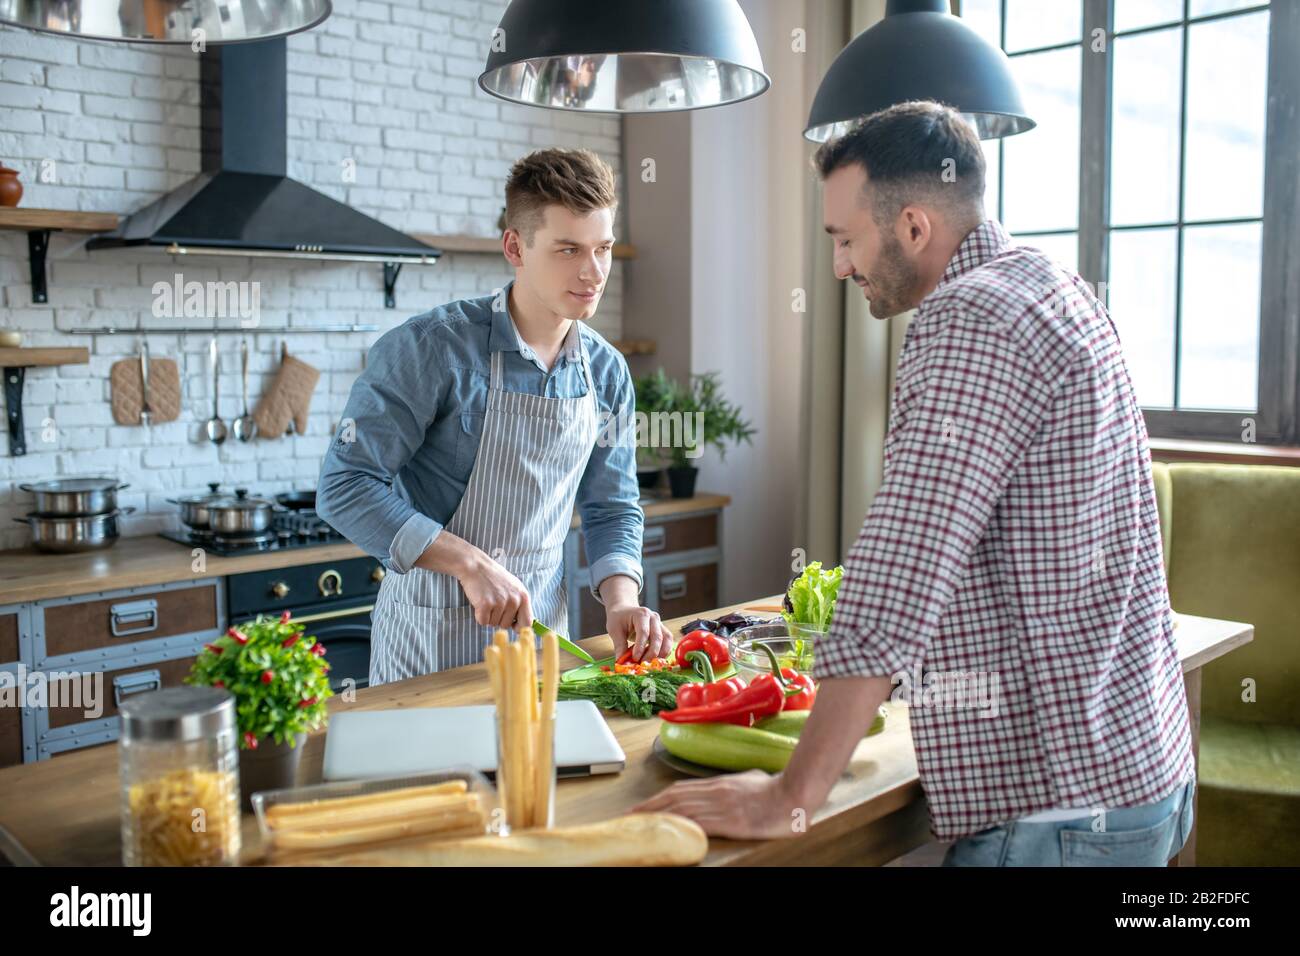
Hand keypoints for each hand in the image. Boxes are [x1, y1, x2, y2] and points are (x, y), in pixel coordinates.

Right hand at [457, 549, 532, 629]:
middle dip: (498, 618)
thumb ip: (520, 605)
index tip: (512, 627)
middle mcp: (514, 600)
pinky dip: (479, 615)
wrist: (476, 566)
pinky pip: (483, 621)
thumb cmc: (494, 578)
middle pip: (506, 625)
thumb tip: (523, 626)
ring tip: (487, 599)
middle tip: (493, 603)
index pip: (527, 622)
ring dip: (488, 616)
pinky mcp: (486, 605)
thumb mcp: (514, 588)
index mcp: (523, 596)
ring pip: (493, 624)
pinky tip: (479, 602)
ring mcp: (500, 602)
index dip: (519, 628)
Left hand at [606, 604, 672, 660]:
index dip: (640, 647)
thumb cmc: (618, 618)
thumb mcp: (615, 630)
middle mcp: (653, 617)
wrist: (624, 610)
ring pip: (667, 640)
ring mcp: (660, 623)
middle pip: (657, 637)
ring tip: (650, 663)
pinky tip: (654, 660)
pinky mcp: (662, 630)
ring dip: (661, 654)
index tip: (635, 659)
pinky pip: (668, 642)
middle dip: (651, 653)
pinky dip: (663, 652)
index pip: (644, 632)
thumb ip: (619, 646)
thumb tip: (621, 663)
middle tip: (643, 664)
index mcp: (641, 614)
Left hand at [631, 770, 805, 839]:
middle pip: (674, 798)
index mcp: (719, 783)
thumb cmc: (776, 788)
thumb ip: (738, 783)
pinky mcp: (728, 821)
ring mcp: (720, 806)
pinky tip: (666, 832)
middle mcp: (714, 792)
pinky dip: (678, 826)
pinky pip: (697, 823)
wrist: (792, 795)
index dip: (659, 797)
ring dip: (657, 816)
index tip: (644, 805)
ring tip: (639, 824)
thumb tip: (737, 784)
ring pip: (680, 809)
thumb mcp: (752, 779)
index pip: (681, 789)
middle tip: (630, 816)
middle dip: (650, 807)